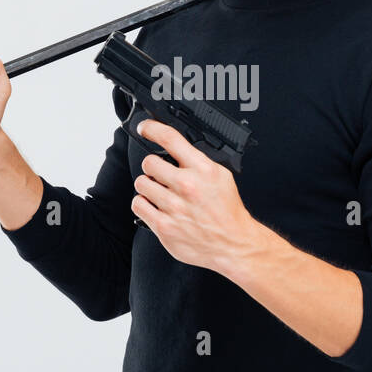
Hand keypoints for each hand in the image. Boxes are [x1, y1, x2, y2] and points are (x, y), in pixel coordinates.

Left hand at [131, 119, 258, 271]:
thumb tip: (176, 149)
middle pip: (149, 162)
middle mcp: (187, 186)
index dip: (152, 128)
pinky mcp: (164, 226)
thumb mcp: (221, 176)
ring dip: (148, 186)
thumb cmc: (227, 212)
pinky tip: (155, 206)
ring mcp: (174, 207)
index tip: (144, 128)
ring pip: (141, 183)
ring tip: (160, 193)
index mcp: (203, 170)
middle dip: (153, 167)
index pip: (171, 139)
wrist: (233, 244)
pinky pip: (138, 205)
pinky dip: (144, 204)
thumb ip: (198, 162)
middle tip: (160, 174)